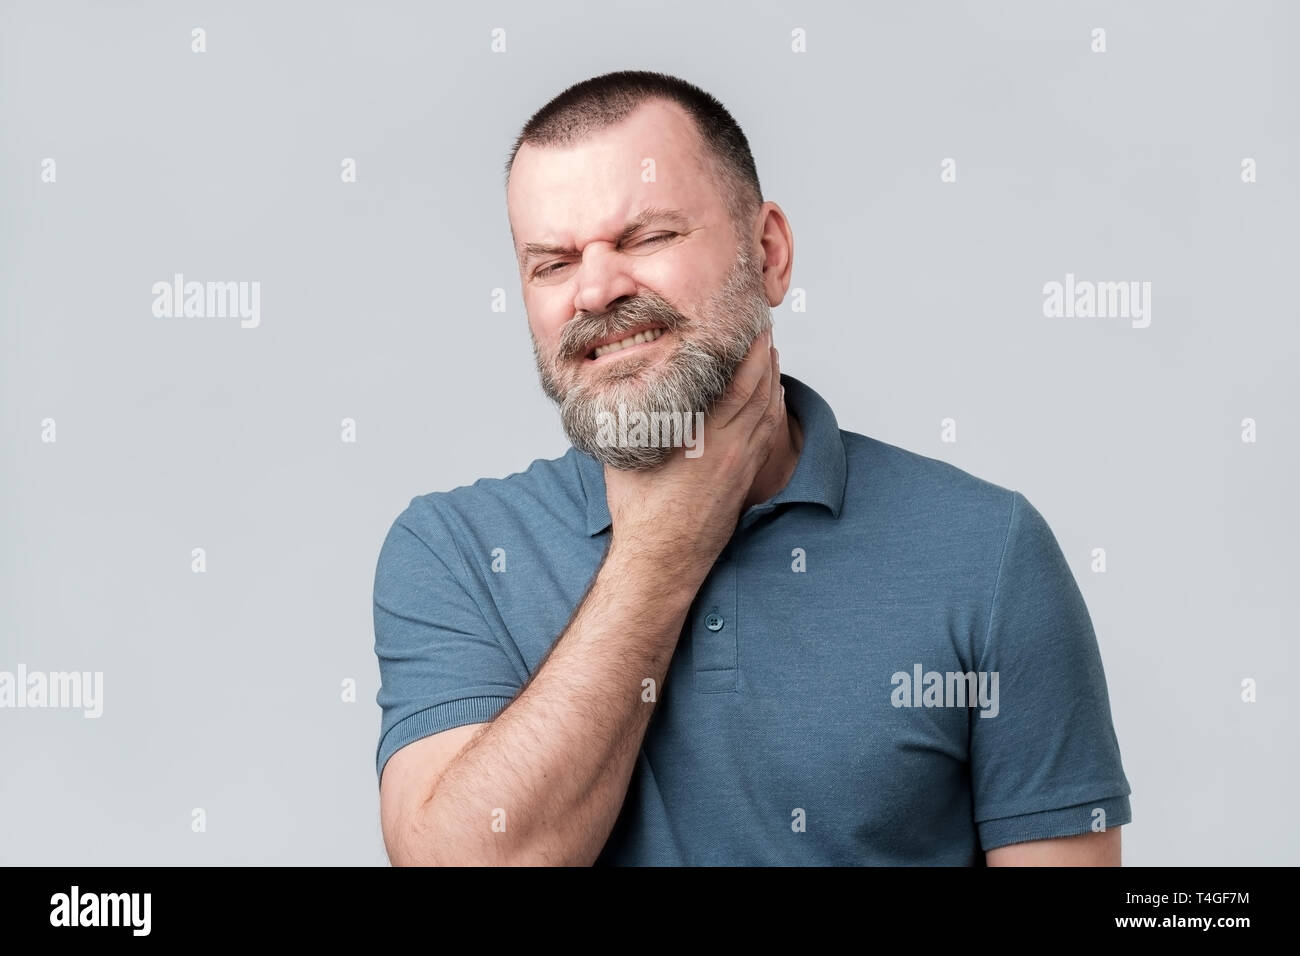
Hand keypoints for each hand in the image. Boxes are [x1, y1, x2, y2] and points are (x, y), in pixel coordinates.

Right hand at [603, 329, 783, 581]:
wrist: (663, 558)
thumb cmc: (641, 510)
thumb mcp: (627, 453)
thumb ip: (633, 417)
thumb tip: (620, 386)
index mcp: (700, 433)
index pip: (735, 380)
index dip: (747, 349)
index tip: (747, 324)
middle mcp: (728, 445)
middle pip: (759, 388)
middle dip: (764, 354)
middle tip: (763, 328)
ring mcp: (741, 462)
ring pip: (767, 410)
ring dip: (772, 378)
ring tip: (769, 354)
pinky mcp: (745, 478)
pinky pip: (766, 433)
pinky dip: (772, 407)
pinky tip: (770, 397)